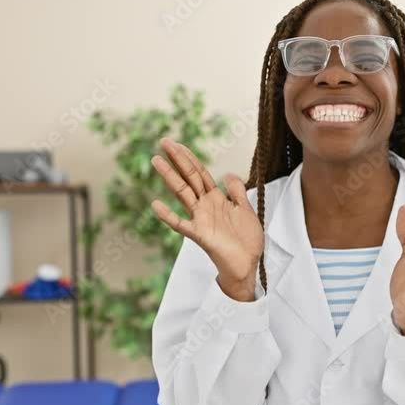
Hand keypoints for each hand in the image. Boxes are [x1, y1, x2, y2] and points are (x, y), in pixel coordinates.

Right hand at [150, 138, 262, 301]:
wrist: (248, 263)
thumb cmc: (246, 240)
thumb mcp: (245, 210)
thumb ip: (237, 192)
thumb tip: (228, 174)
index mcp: (216, 199)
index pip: (200, 173)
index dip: (190, 158)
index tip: (177, 143)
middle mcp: (205, 206)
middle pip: (189, 177)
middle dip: (178, 159)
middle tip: (164, 141)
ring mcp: (200, 219)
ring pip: (183, 193)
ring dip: (170, 177)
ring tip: (156, 160)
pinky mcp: (200, 234)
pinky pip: (181, 224)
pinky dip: (168, 216)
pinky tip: (156, 205)